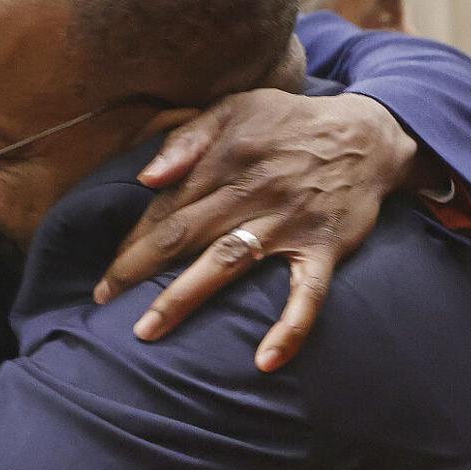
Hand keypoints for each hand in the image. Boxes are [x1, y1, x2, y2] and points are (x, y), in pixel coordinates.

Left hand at [94, 90, 415, 370]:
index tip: (108, 271)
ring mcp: (289, 224)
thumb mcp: (236, 108)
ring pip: (227, 264)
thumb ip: (188, 138)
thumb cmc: (290, 124)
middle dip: (138, 269)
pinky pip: (306, 295)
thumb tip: (145, 177)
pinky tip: (266, 361)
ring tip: (146, 331)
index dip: (133, 239)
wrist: (367, 135)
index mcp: (226, 160)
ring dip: (184, 298)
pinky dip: (290, 328)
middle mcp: (253, 193)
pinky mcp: (323, 250)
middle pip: (184, 235)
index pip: (168, 206)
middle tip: (103, 302)